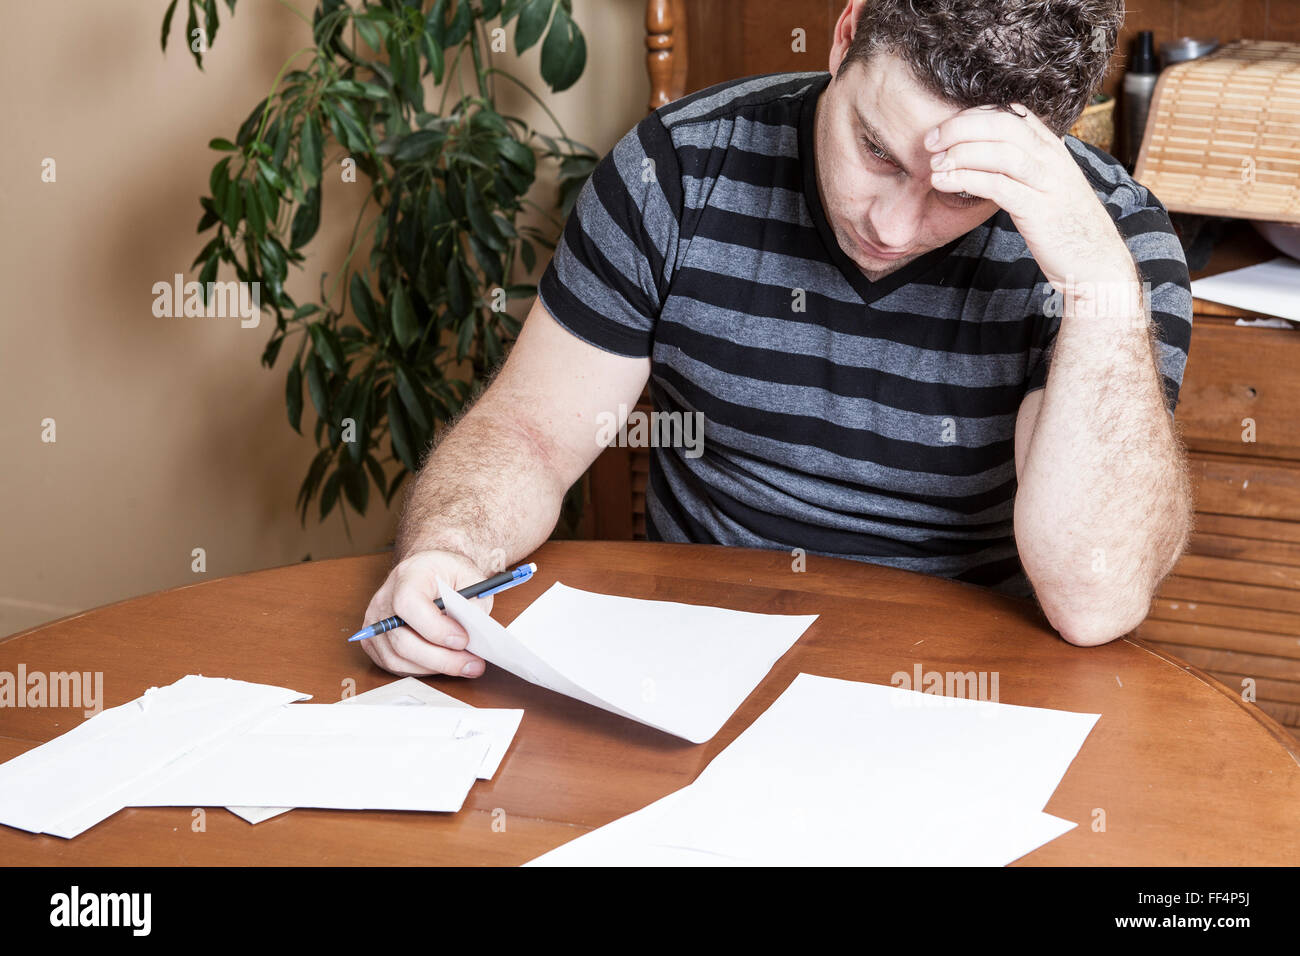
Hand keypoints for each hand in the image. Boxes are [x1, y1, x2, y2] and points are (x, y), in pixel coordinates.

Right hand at [358, 549, 492, 676]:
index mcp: (407, 576)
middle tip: (472, 664)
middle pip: (402, 641)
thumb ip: (474, 603)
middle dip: (442, 658)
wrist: (428, 571)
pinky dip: (423, 669)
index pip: (408, 604)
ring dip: (435, 667)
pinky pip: (396, 665)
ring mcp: (376, 622)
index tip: (463, 640)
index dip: (435, 628)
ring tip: (464, 665)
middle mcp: (384, 600)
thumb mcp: (470, 577)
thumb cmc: (447, 574)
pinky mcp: (375, 641)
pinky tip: (444, 663)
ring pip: (399, 658)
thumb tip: (474, 634)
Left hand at [925, 104, 1134, 296]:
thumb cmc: (1064, 225)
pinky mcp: (1039, 210)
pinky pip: (999, 185)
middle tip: (930, 142)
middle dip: (960, 128)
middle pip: (1002, 125)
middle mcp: (1052, 158)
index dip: (973, 115)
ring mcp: (1047, 183)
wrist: (1095, 260)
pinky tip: (944, 183)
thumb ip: (1022, 165)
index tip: (944, 129)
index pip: (1010, 114)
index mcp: (1052, 147)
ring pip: (1000, 152)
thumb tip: (984, 154)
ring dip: (960, 154)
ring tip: (934, 164)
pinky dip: (967, 179)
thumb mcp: (1045, 185)